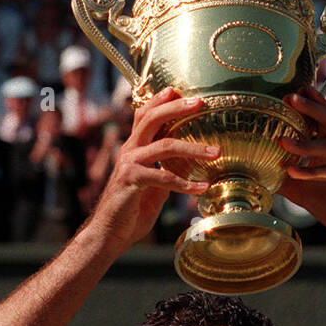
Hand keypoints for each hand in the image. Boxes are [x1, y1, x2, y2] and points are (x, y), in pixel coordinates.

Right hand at [89, 86, 217, 254]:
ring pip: (164, 145)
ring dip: (193, 148)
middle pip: (152, 118)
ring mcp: (129, 164)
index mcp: (133, 148)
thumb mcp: (152, 188)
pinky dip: (187, 183)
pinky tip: (203, 188)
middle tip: (200, 103)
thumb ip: (164, 172)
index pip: (145, 114)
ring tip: (216, 152)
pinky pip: (164, 177)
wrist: (109, 234)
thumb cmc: (130, 212)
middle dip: (177, 108)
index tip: (181, 92)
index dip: (161, 100)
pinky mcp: (131, 181)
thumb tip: (182, 167)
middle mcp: (129, 150)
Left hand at [278, 86, 325, 235]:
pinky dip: (313, 172)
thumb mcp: (302, 190)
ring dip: (305, 144)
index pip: (320, 119)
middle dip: (311, 108)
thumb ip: (283, 179)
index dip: (308, 105)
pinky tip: (294, 173)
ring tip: (282, 141)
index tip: (288, 95)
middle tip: (290, 98)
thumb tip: (256, 174)